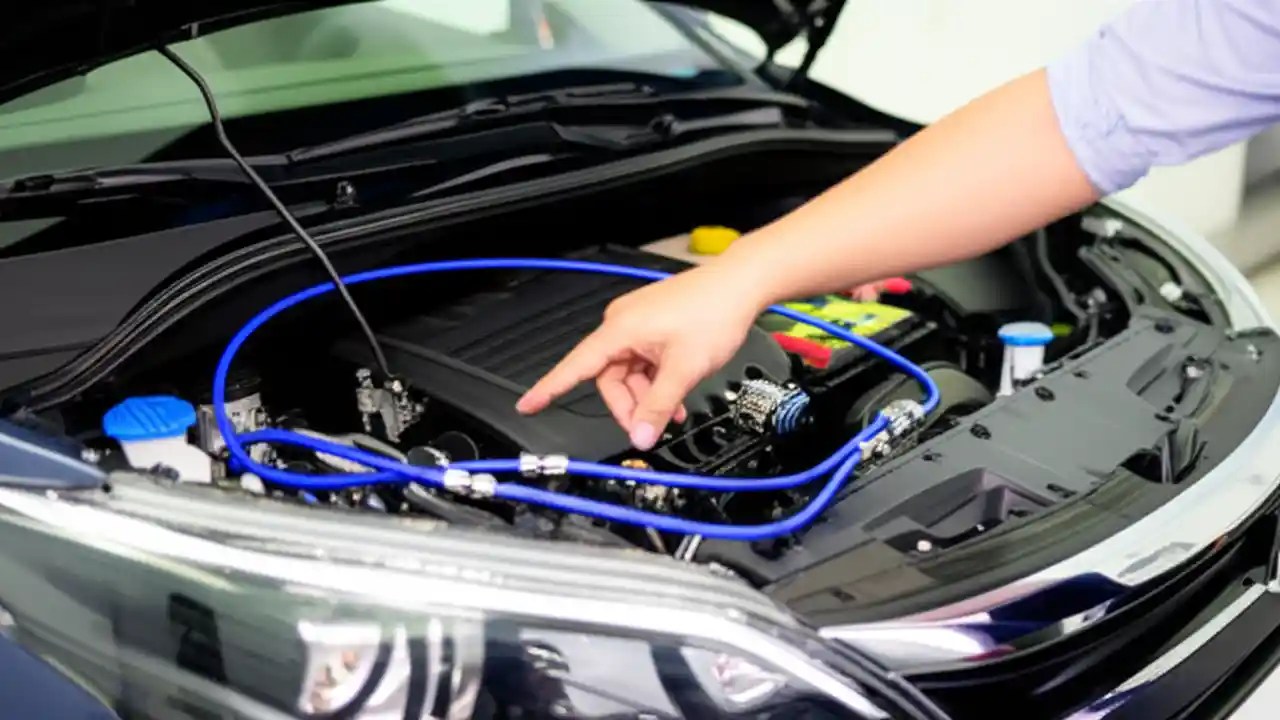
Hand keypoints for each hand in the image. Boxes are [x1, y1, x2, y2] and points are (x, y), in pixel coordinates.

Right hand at [515, 264, 766, 449]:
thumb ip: (659, 406)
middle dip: (631, 405)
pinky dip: (657, 381)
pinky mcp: (653, 325)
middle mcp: (622, 323)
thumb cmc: (713, 311)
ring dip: (649, 395)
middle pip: (610, 379)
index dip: (549, 388)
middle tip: (653, 425)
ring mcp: (638, 324)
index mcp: (619, 329)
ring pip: (630, 374)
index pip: (575, 366)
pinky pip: (644, 362)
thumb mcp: (684, 369)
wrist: (740, 284)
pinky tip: (675, 393)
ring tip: (675, 409)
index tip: (527, 403)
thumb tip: (641, 435)